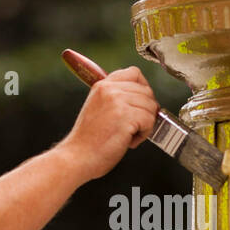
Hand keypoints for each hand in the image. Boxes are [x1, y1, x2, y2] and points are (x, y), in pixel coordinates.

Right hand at [57, 66, 159, 182]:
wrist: (78, 157)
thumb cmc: (88, 140)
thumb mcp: (98, 108)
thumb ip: (115, 98)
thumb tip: (141, 98)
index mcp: (103, 86)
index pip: (134, 73)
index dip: (143, 88)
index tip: (141, 103)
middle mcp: (110, 90)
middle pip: (146, 91)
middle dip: (146, 110)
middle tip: (135, 125)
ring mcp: (118, 102)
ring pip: (151, 106)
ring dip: (146, 124)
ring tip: (129, 135)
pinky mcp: (126, 116)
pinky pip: (150, 121)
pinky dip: (144, 134)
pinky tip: (129, 141)